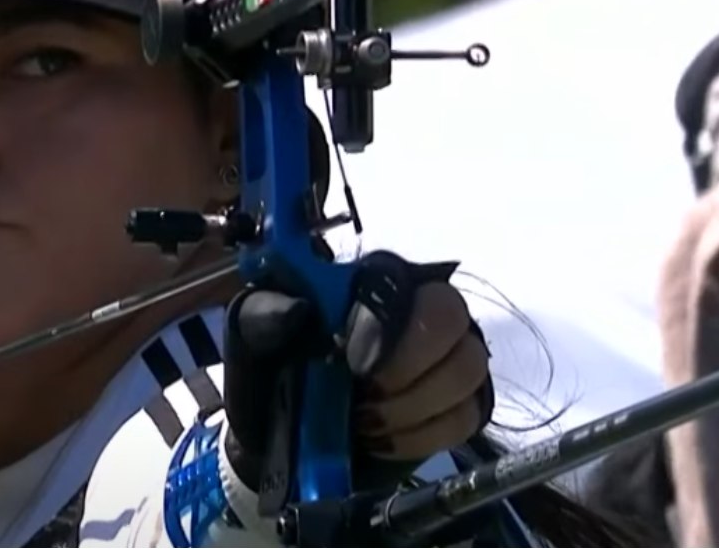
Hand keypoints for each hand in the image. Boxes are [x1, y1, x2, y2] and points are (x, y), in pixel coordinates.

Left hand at [223, 251, 492, 482]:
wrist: (275, 435)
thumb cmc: (269, 371)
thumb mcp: (251, 335)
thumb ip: (266, 313)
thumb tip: (298, 309)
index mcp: (370, 279)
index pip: (401, 282)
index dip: (385, 325)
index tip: (352, 366)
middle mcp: (420, 306)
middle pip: (451, 316)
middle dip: (408, 367)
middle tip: (364, 398)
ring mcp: (448, 355)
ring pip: (467, 368)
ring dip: (412, 406)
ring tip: (365, 421)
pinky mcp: (458, 404)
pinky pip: (465, 416)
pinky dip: (421, 435)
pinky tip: (382, 439)